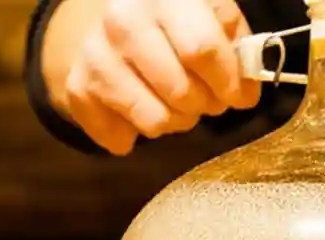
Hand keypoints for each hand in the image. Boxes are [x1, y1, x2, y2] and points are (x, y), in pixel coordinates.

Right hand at [57, 0, 260, 154]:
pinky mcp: (78, 86)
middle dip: (203, 106)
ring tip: (173, 103)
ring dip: (175, 122)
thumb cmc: (180, 21)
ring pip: (154, 120)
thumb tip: (245, 93)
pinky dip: (136, 135)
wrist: (121, 17)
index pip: (201, 50)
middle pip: (180, 91)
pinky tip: (139, 110)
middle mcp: (123, 19)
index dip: (228, 83)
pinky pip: (120, 138)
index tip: (237, 95)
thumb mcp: (216, 17)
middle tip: (203, 98)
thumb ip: (239, 51)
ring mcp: (95, 54)